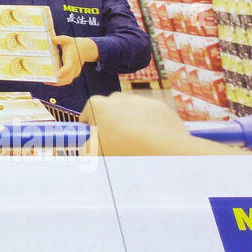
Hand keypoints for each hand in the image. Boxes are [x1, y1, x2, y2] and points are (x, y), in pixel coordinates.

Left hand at [52, 35, 96, 85]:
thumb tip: (52, 38)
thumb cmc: (73, 44)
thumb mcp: (66, 39)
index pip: (69, 66)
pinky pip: (67, 80)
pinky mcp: (74, 74)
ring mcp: (75, 71)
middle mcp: (74, 67)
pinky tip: (51, 82)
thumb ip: (59, 39)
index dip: (64, 71)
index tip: (58, 74)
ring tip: (47, 82)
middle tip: (46, 81)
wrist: (84, 49)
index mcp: (72, 58)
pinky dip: (60, 83)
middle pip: (68, 77)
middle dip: (58, 80)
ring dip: (58, 83)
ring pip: (67, 80)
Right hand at [80, 92, 246, 155]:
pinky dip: (147, 122)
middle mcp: (116, 97)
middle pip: (107, 111)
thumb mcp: (96, 154)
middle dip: (109, 124)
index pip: (86, 117)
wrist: (166, 150)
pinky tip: (151, 138)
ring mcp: (138, 99)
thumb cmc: (127, 151)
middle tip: (116, 144)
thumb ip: (85, 149)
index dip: (90, 131)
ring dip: (128, 123)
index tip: (96, 142)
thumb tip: (84, 147)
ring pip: (127, 111)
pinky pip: (147, 113)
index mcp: (97, 105)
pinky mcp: (157, 104)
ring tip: (136, 143)